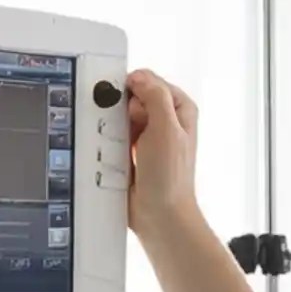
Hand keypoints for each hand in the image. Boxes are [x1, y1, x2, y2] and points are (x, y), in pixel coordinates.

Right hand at [125, 69, 200, 237]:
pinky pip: (114, 136)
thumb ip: (155, 96)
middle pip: (132, 98)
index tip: (127, 107)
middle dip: (121, 111)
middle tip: (124, 130)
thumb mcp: (166, 128)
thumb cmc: (169, 177)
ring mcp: (149, 136)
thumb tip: (139, 76)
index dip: (134, 90)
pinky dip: (110, 142)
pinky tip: (114, 155)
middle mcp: (166, 120)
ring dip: (114, 128)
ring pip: (120, 117)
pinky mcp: (133, 151)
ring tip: (121, 147)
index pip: (150, 81)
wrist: (159, 215)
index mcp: (180, 108)